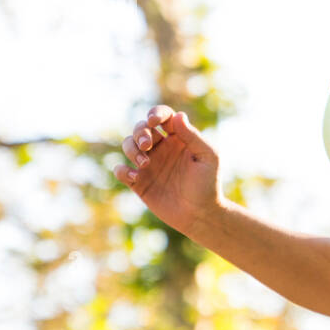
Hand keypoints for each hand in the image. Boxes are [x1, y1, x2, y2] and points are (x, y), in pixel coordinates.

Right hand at [111, 105, 221, 236]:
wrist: (200, 215)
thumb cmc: (208, 184)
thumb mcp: (208, 157)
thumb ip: (193, 136)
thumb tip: (178, 115)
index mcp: (178, 138)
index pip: (163, 117)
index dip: (155, 114)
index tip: (153, 121)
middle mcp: (161, 148)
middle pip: (141, 128)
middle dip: (139, 132)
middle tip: (147, 145)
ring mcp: (148, 164)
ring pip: (128, 145)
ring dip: (131, 149)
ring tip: (145, 163)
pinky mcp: (139, 182)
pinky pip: (121, 170)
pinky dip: (122, 170)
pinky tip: (135, 177)